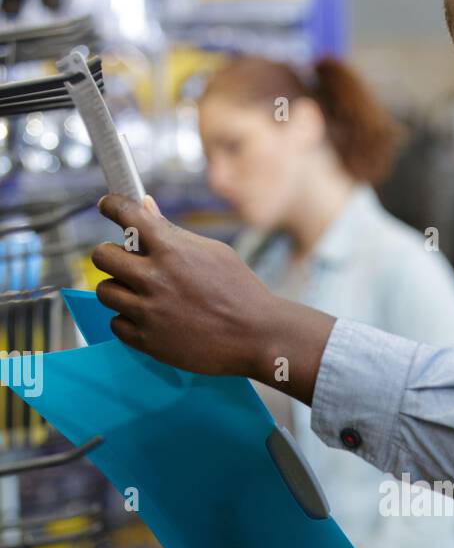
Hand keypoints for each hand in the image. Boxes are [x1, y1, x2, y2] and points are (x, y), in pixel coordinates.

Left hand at [90, 194, 334, 397]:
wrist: (258, 336)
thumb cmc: (241, 291)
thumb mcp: (214, 252)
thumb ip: (175, 233)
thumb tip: (146, 208)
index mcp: (171, 249)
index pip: (125, 213)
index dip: (111, 206)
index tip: (107, 206)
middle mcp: (154, 278)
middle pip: (101, 256)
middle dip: (109, 254)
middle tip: (122, 260)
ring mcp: (150, 312)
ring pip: (105, 292)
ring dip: (118, 289)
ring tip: (139, 293)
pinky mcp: (149, 342)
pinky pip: (116, 325)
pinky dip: (127, 320)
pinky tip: (147, 318)